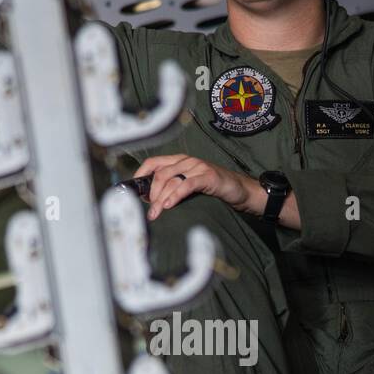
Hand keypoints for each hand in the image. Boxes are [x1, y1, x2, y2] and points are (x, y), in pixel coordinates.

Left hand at [134, 154, 257, 220]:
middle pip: (160, 174)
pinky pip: (187, 184)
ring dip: (160, 198)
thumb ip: (171, 188)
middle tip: (150, 210)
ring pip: (171, 180)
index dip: (140, 175)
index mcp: (179, 160)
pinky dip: (176, 195)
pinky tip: (170, 205)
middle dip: (151, 194)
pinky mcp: (208, 176)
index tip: (134, 191)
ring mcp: (197, 167)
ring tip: (156, 213)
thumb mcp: (188, 185)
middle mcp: (186, 160)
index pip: (153, 162)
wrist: (239, 189)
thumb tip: (150, 201)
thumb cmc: (211, 188)